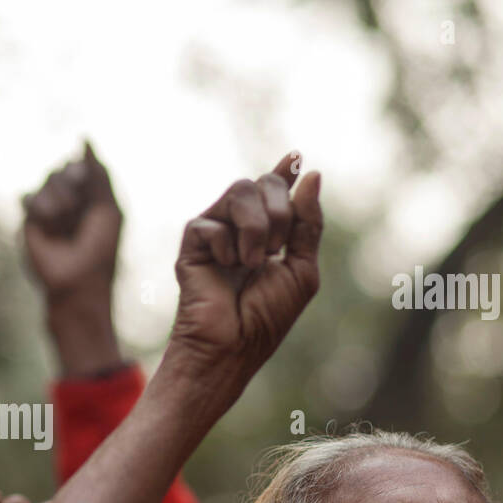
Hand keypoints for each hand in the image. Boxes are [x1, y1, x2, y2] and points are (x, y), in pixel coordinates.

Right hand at [22, 141, 121, 300]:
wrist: (77, 279)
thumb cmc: (100, 247)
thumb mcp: (109, 207)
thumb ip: (100, 174)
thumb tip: (85, 140)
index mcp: (91, 195)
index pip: (82, 164)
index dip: (83, 171)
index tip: (86, 183)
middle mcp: (69, 199)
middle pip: (63, 168)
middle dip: (71, 186)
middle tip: (77, 210)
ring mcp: (48, 209)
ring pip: (47, 180)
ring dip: (59, 200)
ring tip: (64, 222)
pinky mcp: (29, 220)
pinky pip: (29, 196)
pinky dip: (41, 209)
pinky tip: (48, 225)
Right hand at [169, 153, 322, 381]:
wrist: (233, 344)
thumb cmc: (266, 317)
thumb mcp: (301, 269)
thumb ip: (307, 223)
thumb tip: (310, 173)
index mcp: (269, 233)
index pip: (277, 189)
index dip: (286, 171)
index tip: (296, 157)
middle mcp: (240, 227)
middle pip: (262, 183)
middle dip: (279, 212)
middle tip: (275, 251)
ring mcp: (215, 232)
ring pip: (240, 191)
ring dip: (257, 227)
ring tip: (252, 262)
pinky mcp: (192, 243)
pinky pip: (212, 222)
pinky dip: (227, 248)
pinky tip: (224, 270)